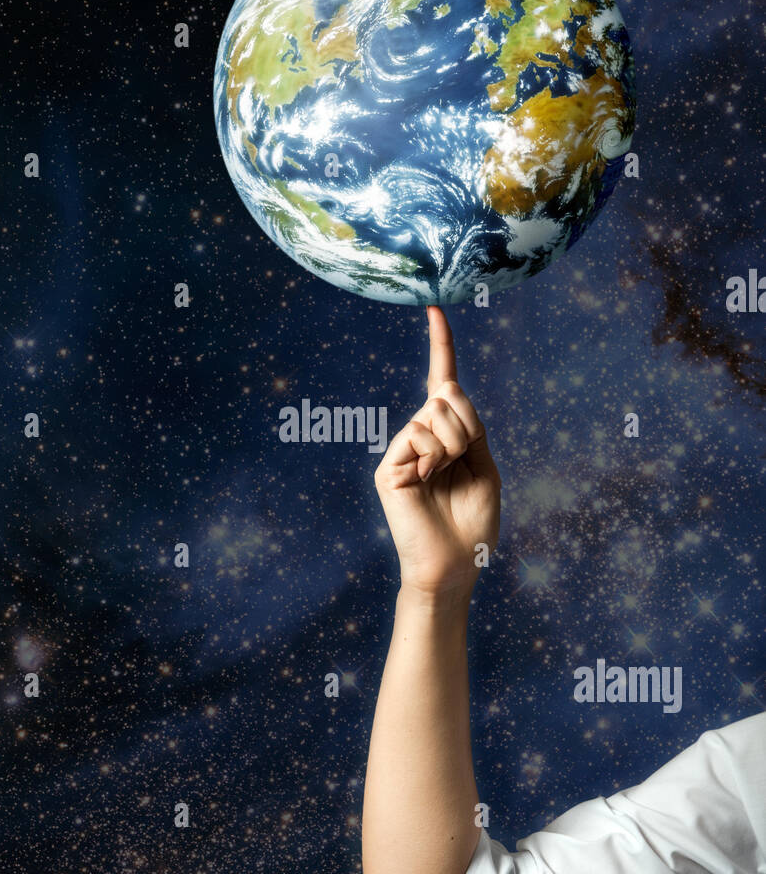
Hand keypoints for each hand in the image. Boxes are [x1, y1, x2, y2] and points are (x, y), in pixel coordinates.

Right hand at [374, 306, 500, 598]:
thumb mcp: (485, 466)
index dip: (441, 345)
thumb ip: (470, 426)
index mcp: (447, 434)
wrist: (453, 565)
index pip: (442, 382)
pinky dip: (432, 457)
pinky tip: (425, 483)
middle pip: (449, 395)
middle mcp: (421, 436)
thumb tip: (443, 388)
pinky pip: (417, 435)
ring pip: (435, 414)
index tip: (435, 308)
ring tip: (442, 478)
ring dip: (453, 445)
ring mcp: (402, 450)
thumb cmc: (473, 523)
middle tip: (462, 461)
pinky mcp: (388, 467)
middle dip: (467, 425)